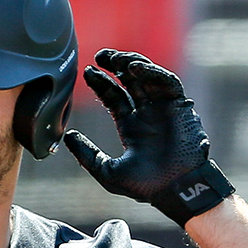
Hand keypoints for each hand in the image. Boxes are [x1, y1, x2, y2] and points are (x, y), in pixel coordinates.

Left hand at [63, 49, 233, 224]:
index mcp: (131, 126)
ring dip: (131, 63)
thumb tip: (67, 136)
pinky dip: (152, 72)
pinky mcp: (180, 106)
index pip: (114, 96)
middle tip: (100, 57)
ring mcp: (163, 108)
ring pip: (147, 76)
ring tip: (115, 59)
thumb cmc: (146, 186)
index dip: (101, 82)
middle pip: (129, 80)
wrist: (177, 190)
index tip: (87, 71)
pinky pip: (167, 81)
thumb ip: (87, 155)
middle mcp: (147, 113)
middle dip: (115, 66)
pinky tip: (135, 68)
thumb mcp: (108, 172)